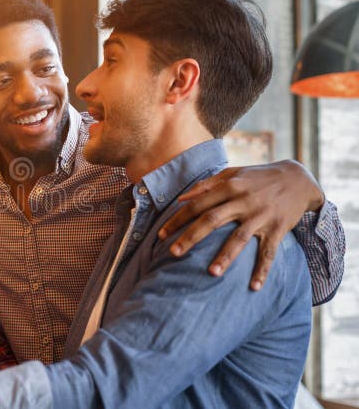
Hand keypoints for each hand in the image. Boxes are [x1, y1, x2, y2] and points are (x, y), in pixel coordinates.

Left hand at [159, 160, 324, 290]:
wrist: (299, 178)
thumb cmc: (258, 177)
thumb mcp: (232, 174)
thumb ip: (206, 185)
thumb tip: (181, 199)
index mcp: (229, 187)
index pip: (197, 205)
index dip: (177, 219)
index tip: (161, 235)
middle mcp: (243, 201)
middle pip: (212, 220)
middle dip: (191, 237)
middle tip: (173, 254)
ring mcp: (261, 216)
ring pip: (239, 238)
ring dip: (226, 256)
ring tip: (211, 273)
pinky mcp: (278, 228)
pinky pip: (269, 252)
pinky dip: (262, 270)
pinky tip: (254, 287)